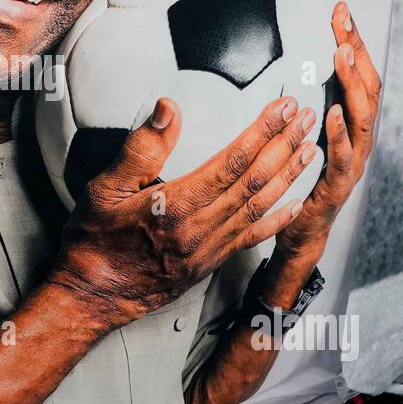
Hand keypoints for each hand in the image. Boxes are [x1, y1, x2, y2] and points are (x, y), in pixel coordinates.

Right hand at [52, 94, 318, 326]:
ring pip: (259, 207)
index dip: (263, 131)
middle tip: (306, 118)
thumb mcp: (104, 188)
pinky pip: (251, 238)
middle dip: (284, 145)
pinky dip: (277, 220)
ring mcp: (209, 249)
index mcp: (177, 206)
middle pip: (254, 181)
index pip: (232, 161)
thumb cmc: (94, 241)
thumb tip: (167, 109)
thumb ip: (140, 148)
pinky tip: (296, 204)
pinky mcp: (210, 263)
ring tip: (309, 149)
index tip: (283, 108)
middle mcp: (200, 229)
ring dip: (288, 175)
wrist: (93, 295)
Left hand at [271, 3, 380, 271]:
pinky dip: (338, 134)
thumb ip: (306, 103)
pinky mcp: (339, 186)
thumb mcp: (304, 133)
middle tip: (343, 21)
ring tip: (341, 54)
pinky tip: (330, 112)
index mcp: (351, 124)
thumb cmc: (302, 181)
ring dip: (353, 84)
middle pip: (367, 88)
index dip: (352, 42)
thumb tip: (294, 65)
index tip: (340, 10)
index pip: (358, 75)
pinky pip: (342, 157)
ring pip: (362, 118)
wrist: (300, 232)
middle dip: (357, 51)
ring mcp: (353, 163)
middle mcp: (359, 140)